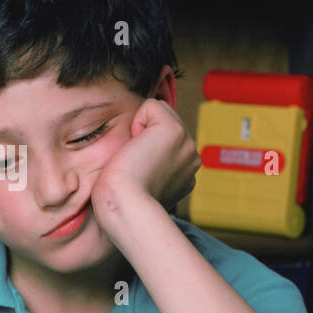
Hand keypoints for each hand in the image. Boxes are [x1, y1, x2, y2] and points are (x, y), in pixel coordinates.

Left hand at [91, 99, 200, 224]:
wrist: (124, 206)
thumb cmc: (121, 201)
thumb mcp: (141, 183)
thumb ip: (149, 167)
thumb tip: (137, 149)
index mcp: (185, 172)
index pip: (165, 140)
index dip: (145, 147)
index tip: (138, 173)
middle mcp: (191, 157)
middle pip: (164, 122)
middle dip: (145, 136)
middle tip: (136, 166)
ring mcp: (187, 143)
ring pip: (160, 112)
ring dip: (141, 130)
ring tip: (136, 158)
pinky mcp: (174, 131)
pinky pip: (152, 106)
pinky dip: (137, 121)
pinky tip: (136, 148)